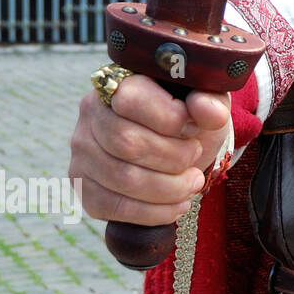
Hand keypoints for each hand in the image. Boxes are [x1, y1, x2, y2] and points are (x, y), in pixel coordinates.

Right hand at [69, 74, 230, 225]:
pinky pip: (113, 207)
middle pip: (126, 143)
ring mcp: (82, 153)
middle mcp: (91, 115)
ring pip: (122, 179)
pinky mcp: (83, 187)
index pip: (130, 99)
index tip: (193, 128)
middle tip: (195, 157)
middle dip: (173, 157)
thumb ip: (211, 103)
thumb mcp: (208, 104)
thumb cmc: (192, 120)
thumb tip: (205, 110)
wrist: (179, 148)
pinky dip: (153, 211)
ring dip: (168, 188)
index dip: (169, 118)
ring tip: (193, 183)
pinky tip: (177, 204)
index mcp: (119, 82)